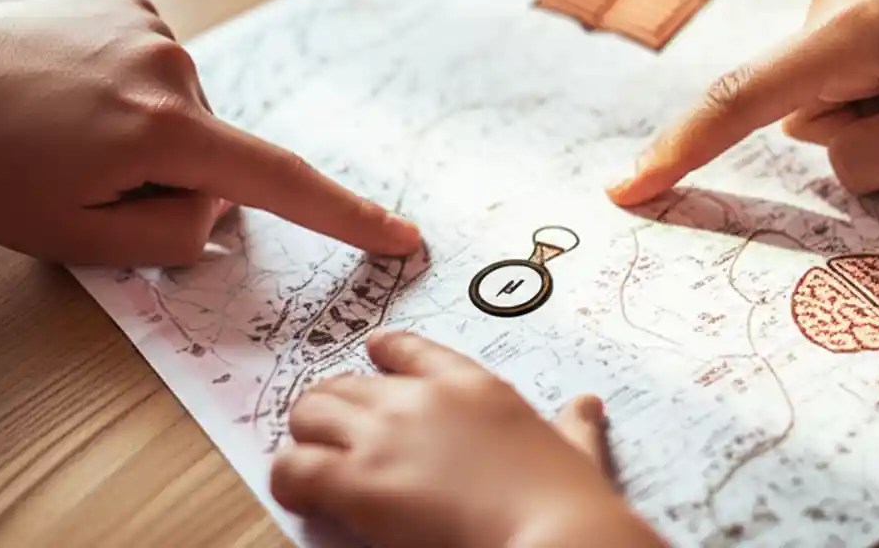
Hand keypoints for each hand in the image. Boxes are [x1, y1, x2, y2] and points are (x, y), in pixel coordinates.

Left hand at [0, 0, 420, 264]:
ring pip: (190, 116)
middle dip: (176, 185)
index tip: (402, 235)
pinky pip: (163, 75)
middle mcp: (171, 69)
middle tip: (91, 186)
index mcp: (161, 131)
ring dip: (152, 140)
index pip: (278, 182)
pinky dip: (135, 98)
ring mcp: (152, 30)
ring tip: (71, 135)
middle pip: (218, 158)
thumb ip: (171, 238)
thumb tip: (216, 208)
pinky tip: (77, 96)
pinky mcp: (133, 6)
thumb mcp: (77, 241)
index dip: (346, 216)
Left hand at [270, 332, 664, 547]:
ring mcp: (384, 437)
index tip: (370, 356)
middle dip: (333, 407)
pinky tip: (301, 495)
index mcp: (471, 386)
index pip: (407, 349)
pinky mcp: (358, 482)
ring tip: (311, 464)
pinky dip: (289, 480)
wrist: (556, 535)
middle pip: (344, 381)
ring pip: (309, 413)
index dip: (381, 352)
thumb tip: (589, 406)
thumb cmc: (567, 499)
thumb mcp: (576, 450)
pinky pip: (294, 467)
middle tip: (333, 435)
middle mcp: (419, 399)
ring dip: (305, 438)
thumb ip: (574, 425)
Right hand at [608, 0, 878, 203]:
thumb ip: (860, 161)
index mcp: (849, 34)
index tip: (626, 189)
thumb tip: (817, 145)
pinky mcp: (865, 4)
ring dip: (873, 114)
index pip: (739, 104)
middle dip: (853, 132)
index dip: (679, 152)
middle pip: (794, 108)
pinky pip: (843, 75)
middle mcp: (834, 2)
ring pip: (822, 97)